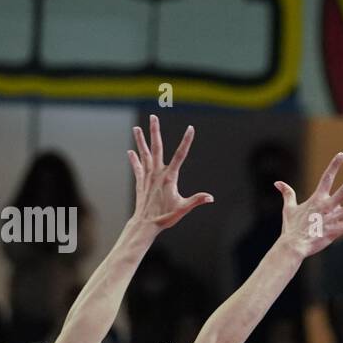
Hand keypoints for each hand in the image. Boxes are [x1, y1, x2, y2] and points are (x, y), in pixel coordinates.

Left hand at [128, 115, 213, 229]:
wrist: (145, 224)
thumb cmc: (165, 217)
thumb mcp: (183, 208)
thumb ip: (196, 201)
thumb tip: (210, 197)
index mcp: (169, 177)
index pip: (180, 155)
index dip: (186, 141)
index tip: (190, 129)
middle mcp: (157, 173)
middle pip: (156, 148)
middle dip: (155, 131)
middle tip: (153, 117)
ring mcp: (147, 177)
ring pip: (144, 154)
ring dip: (140, 140)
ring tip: (137, 128)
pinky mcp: (140, 182)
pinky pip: (137, 167)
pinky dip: (134, 159)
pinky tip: (131, 151)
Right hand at [275, 152, 342, 256]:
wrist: (293, 245)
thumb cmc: (291, 227)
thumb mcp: (289, 208)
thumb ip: (287, 194)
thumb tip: (278, 183)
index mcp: (317, 199)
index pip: (327, 178)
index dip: (334, 165)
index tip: (342, 155)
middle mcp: (327, 206)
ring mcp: (333, 218)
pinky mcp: (336, 231)